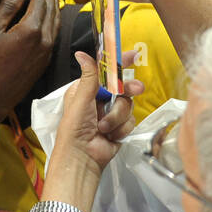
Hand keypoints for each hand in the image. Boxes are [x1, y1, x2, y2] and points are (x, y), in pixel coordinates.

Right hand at [0, 0, 61, 118]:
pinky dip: (54, 22)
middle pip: (51, 10)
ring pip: (56, 24)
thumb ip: (8, 6)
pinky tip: (51, 19)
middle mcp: (44, 40)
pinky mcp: (44, 62)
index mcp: (32, 29)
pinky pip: (54, 36)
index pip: (39, 1)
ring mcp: (46, 52)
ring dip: (55, 7)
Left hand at [52, 50, 139, 176]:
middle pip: (121, 87)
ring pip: (127, 105)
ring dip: (116, 116)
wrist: (82, 157)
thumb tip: (80, 54)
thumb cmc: (75, 128)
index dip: (118, 63)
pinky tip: (110, 136)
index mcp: (86, 90)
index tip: (132, 56)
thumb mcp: (81, 100)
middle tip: (136, 89)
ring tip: (103, 127)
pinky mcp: (120, 128)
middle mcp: (99, 100)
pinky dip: (120, 128)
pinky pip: (130, 121)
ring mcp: (110, 114)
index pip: (104, 72)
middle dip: (128, 89)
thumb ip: (89, 77)